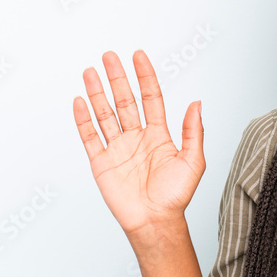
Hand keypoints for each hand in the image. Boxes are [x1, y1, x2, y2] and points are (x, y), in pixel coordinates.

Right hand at [73, 50, 204, 248]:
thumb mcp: (193, 161)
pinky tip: (80, 101)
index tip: (139, 56)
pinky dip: (83, 119)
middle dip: (117, 78)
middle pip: (125, 100)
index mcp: (158, 135)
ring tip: (90, 71)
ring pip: (105, 114)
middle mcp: (136, 137)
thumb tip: (196, 103)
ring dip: (97, 92)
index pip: (150, 98)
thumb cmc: (176, 196)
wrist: (155, 221)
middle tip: (109, 55)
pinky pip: (90, 136)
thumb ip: (193, 131)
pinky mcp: (101, 162)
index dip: (145, 76)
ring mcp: (117, 148)